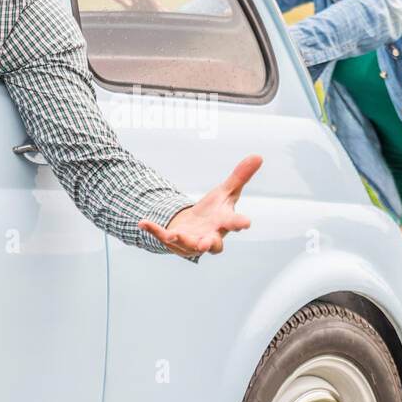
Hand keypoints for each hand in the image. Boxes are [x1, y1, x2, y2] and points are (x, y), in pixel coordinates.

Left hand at [138, 154, 262, 256]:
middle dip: (209, 244)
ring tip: (173, 234)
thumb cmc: (215, 211)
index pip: (234, 223)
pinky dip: (153, 230)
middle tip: (206, 243)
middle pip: (213, 244)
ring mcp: (192, 242)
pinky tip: (142, 222)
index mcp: (224, 223)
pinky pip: (163, 236)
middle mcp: (210, 236)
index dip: (240, 223)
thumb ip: (240, 176)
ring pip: (188, 245)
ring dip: (181, 240)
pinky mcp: (174, 241)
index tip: (246, 223)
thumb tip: (258, 155)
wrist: (195, 227)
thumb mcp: (226, 192)